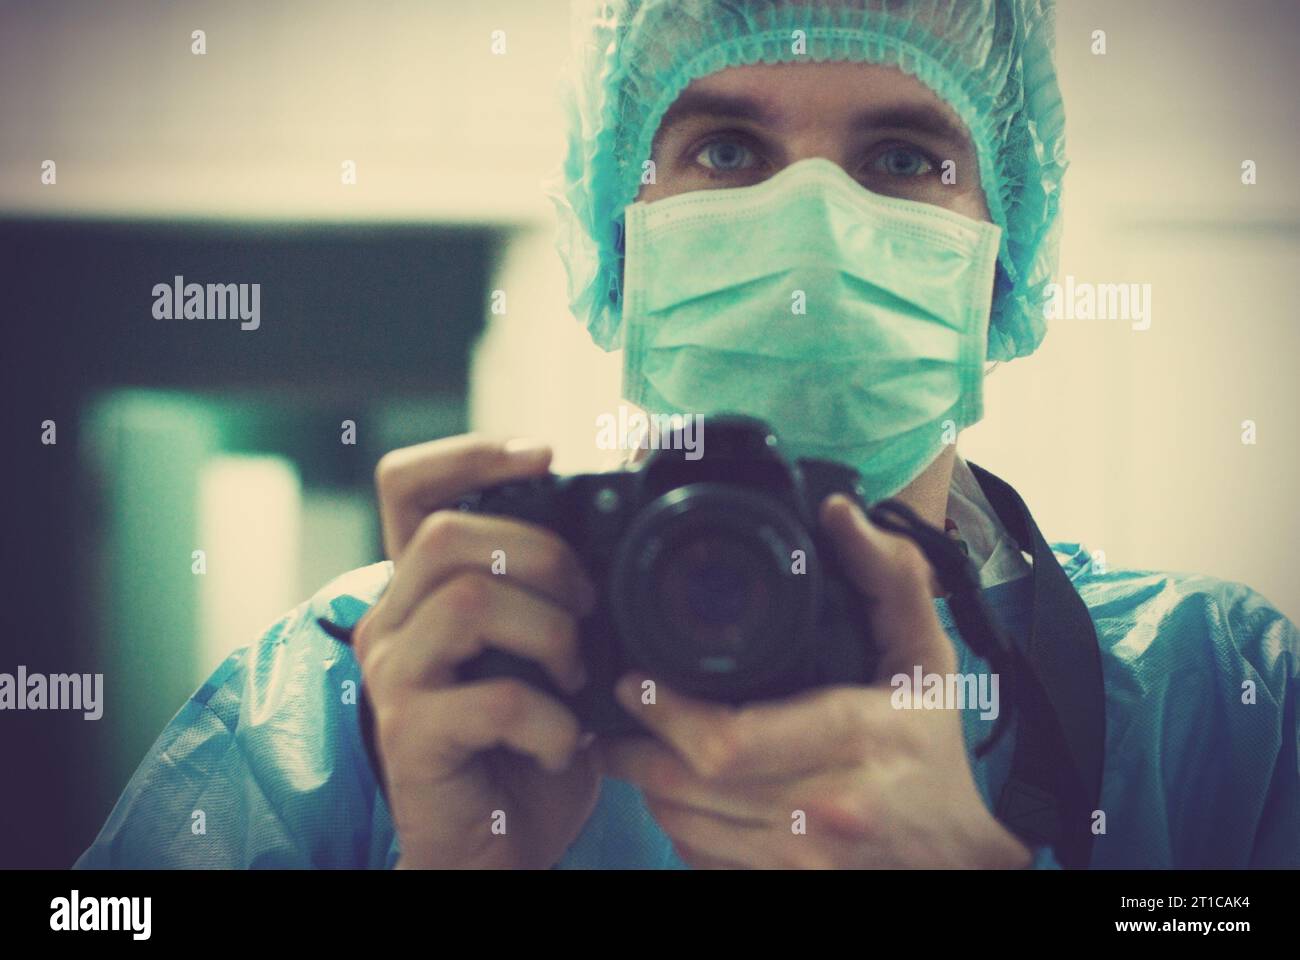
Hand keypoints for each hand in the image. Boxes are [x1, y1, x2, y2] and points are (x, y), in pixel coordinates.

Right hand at [354, 434, 602, 868]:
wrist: (500, 846)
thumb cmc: (528, 744)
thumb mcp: (547, 651)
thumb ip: (555, 593)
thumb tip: (614, 528)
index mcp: (424, 590)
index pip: (407, 485)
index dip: (466, 452)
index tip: (540, 455)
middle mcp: (392, 622)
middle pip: (448, 534)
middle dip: (541, 553)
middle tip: (589, 602)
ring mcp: (394, 678)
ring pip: (468, 600)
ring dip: (551, 632)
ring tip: (576, 674)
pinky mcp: (411, 735)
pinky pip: (493, 696)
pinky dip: (551, 718)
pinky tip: (564, 741)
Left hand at [596, 493, 1031, 868]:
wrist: (961, 863)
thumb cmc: (934, 755)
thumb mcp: (926, 659)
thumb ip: (889, 578)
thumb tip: (839, 513)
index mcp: (856, 745)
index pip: (729, 741)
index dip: (665, 712)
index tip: (632, 682)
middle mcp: (823, 815)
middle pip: (688, 785)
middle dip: (635, 747)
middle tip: (617, 710)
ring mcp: (800, 867)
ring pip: (683, 825)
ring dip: (649, 784)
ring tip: (636, 743)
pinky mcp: (780, 893)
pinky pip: (700, 860)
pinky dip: (679, 824)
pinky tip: (681, 791)